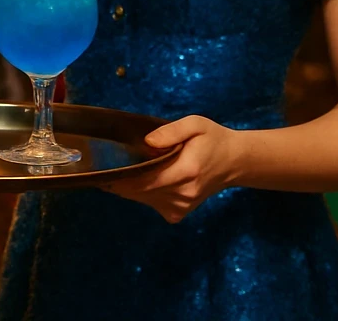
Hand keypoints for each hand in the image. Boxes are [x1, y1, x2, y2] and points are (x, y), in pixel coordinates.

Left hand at [102, 115, 243, 223]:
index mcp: (186, 171)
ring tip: (124, 168)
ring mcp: (181, 207)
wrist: (234, 162)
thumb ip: (171, 131)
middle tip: (107, 163)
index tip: (104, 166)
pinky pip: (151, 204)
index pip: (145, 180)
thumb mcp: (195, 124)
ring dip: (130, 186)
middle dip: (120, 179)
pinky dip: (142, 193)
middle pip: (139, 191)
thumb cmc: (212, 139)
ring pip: (142, 199)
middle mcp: (183, 193)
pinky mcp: (179, 213)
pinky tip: (143, 179)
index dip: (121, 175)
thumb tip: (147, 142)